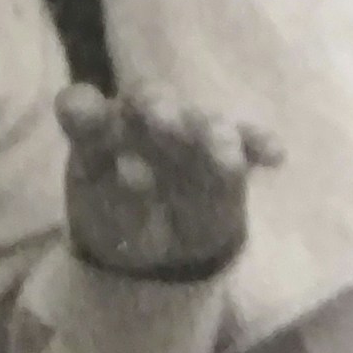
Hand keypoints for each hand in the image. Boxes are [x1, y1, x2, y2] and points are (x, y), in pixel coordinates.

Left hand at [57, 82, 276, 280]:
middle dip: (156, 108)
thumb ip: (114, 197)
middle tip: (163, 122)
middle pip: (149, 100)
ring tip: (224, 155)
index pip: (85, 108)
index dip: (83, 111)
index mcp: (100, 129)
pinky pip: (243, 142)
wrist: (159, 252)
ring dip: (211, 132)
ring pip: (200, 121)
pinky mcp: (226, 154)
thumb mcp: (106, 218)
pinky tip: (272, 153)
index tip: (80, 115)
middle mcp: (143, 118)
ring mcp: (187, 132)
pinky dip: (257, 143)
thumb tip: (132, 172)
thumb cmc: (119, 219)